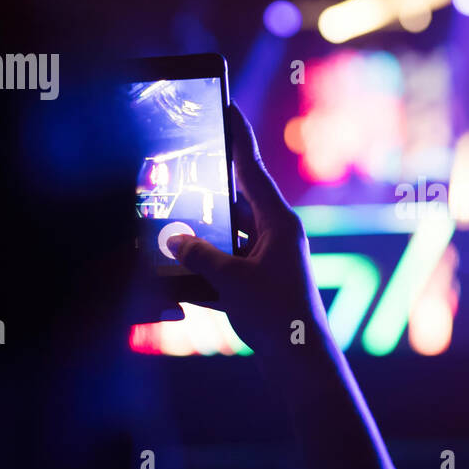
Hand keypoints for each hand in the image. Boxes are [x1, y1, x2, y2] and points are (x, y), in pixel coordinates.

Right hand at [165, 102, 328, 356]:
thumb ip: (198, 254)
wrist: (300, 364)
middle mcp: (276, 235)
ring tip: (167, 229)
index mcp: (278, 222)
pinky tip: (174, 277)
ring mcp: (268, 260)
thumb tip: (174, 239)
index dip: (236, 136)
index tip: (227, 104)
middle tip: (179, 170)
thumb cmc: (277, 318)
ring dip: (200, 237)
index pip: (250, 168)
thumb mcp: (230, 280)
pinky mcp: (259, 284)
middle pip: (234, 201)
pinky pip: (225, 266)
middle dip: (206, 191)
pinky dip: (203, 271)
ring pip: (226, 236)